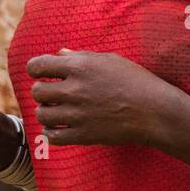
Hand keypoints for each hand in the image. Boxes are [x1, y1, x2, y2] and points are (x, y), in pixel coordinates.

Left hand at [25, 49, 179, 147]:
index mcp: (79, 66)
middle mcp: (74, 89)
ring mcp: (77, 114)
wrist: (154, 111)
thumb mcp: (109, 60)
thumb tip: (59, 54)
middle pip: (37, 91)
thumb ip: (80, 57)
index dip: (35, 69)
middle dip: (42, 91)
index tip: (41, 73)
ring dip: (46, 112)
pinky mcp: (83, 135)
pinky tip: (59, 127)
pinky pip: (52, 136)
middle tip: (52, 93)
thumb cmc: (135, 81)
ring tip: (56, 111)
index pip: (38, 65)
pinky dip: (51, 132)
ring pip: (42, 114)